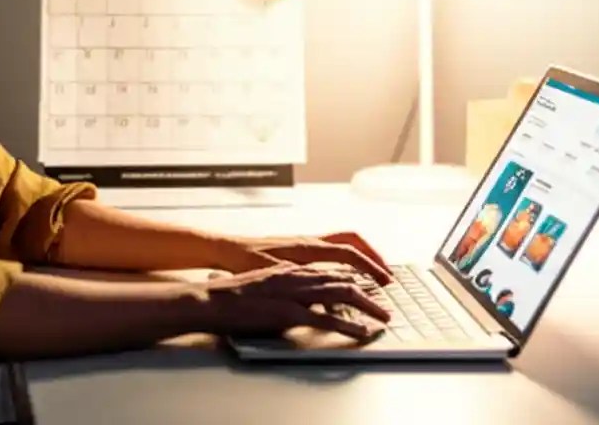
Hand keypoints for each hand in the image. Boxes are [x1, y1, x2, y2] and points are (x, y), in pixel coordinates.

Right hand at [200, 262, 389, 339]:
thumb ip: (288, 285)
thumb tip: (303, 294)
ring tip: (382, 317)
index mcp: (293, 266)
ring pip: (342, 294)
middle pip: (344, 278)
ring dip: (366, 307)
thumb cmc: (235, 292)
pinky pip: (325, 320)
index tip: (372, 284)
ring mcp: (295, 292)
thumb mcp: (267, 280)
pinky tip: (360, 332)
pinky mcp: (289, 312)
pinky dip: (347, 326)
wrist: (214, 298)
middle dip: (369, 290)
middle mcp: (298, 274)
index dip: (357, 275)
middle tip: (384, 303)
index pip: (333, 266)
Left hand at [215, 232, 392, 285]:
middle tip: (385, 275)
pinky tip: (345, 276)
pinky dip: (346, 260)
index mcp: (306, 246)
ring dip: (361, 256)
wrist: (225, 249)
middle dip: (372, 256)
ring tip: (372, 274)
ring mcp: (305, 243)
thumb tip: (323, 291)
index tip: (383, 279)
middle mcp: (309, 240)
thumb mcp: (273, 273)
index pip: (348, 252)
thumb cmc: (244, 260)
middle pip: (352, 240)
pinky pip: (331, 250)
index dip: (369, 266)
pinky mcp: (299, 249)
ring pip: (343, 243)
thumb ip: (298, 280)